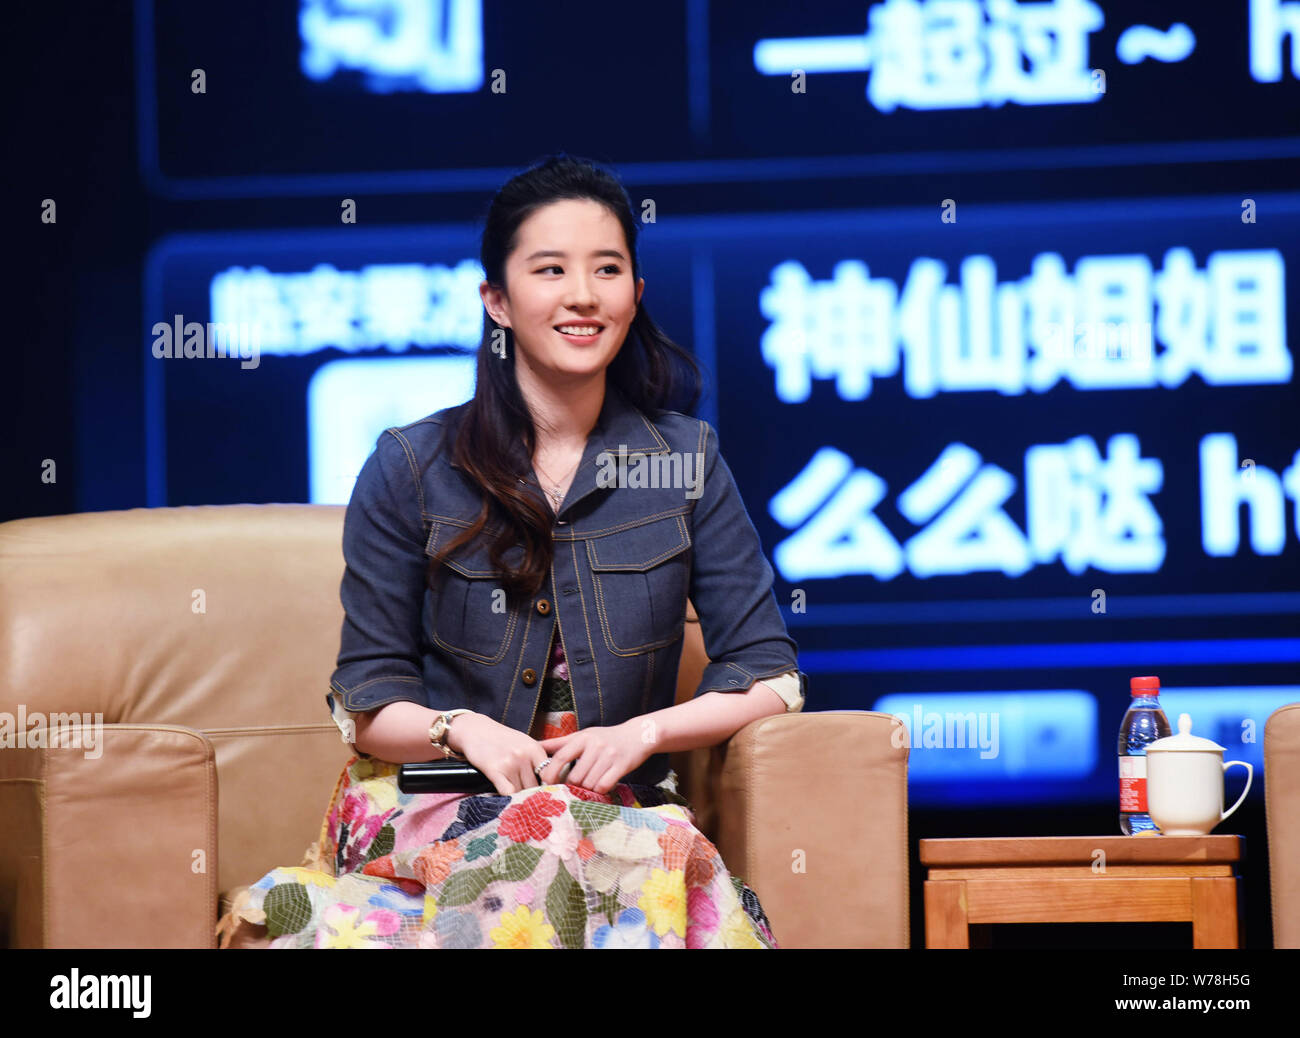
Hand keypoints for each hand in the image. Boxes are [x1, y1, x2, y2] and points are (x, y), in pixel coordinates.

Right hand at [446, 713, 547, 795]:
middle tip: (528, 799)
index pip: (549, 775)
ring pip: (521, 791)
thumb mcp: (524, 742)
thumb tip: (549, 782)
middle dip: (531, 794)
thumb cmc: (502, 739)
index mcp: (535, 748)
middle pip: (534, 786)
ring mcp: (509, 763)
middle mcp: (524, 755)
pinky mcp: (494, 770)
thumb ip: (537, 759)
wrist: (476, 730)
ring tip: (515, 798)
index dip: (548, 787)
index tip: (544, 794)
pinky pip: (507, 792)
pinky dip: (508, 799)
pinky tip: (506, 799)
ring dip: (518, 797)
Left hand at [537, 721, 654, 794]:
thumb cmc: (605, 737)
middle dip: (571, 786)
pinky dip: (600, 790)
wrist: (637, 735)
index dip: (550, 773)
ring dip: (586, 789)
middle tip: (572, 788)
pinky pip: (604, 786)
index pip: (560, 757)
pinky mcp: (621, 766)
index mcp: (582, 738)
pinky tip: (600, 787)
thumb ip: (559, 743)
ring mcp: (608, 756)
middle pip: (574, 776)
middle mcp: (595, 746)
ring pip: (589, 784)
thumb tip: (535, 745)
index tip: (547, 783)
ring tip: (587, 786)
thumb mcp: (582, 735)